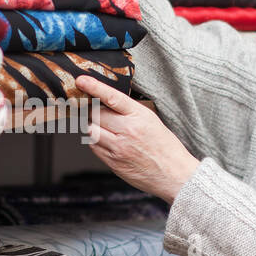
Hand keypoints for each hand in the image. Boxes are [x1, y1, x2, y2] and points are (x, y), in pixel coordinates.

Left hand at [76, 75, 199, 203]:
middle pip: (96, 114)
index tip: (81, 80)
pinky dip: (95, 141)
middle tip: (92, 109)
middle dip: (92, 110)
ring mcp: (118, 148)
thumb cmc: (165, 147)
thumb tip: (108, 102)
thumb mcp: (152, 120)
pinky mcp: (113, 162)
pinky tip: (106, 141)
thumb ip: (130, 111)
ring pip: (91, 130)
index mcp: (139, 116)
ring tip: (102, 127)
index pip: (112, 97)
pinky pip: (94, 147)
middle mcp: (127, 131)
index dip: (94, 87)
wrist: (174, 174)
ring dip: (92, 126)